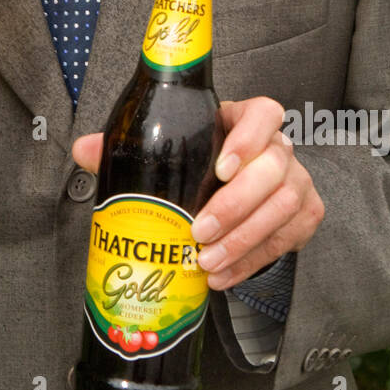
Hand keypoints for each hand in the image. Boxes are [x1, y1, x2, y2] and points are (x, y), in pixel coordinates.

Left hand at [71, 96, 324, 289]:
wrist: (238, 197)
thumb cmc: (200, 166)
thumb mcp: (169, 150)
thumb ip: (127, 147)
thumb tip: (84, 150)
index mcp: (246, 120)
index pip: (264, 113)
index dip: (249, 137)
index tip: (221, 166)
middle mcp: (280, 147)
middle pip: (273, 167)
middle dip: (235, 204)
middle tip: (199, 231)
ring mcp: (298, 181)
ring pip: (283, 206)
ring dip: (243, 239)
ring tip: (206, 262)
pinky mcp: (305, 215)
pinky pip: (286, 240)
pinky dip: (252, 261)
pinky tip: (223, 276)